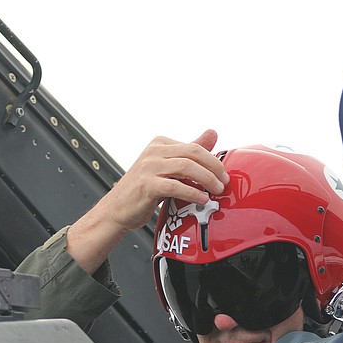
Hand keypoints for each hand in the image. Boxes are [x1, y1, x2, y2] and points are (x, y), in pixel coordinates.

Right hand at [66, 129, 228, 272]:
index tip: (224, 174)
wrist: (117, 209)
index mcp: (160, 143)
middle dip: (214, 168)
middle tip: (225, 182)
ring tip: (217, 190)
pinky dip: (193, 193)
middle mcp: (154, 151)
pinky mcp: (147, 185)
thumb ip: (190, 152)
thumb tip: (213, 133)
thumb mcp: (169, 167)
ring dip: (207, 180)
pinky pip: (176, 186)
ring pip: (187, 167)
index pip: (194, 147)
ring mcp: (149, 167)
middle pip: (193, 153)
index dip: (213, 160)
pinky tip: (202, 199)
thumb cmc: (145, 190)